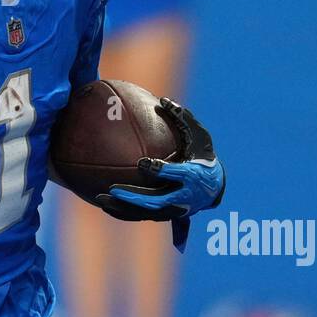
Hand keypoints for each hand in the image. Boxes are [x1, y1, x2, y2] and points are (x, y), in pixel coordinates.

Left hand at [95, 98, 224, 222]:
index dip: (160, 170)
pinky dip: (124, 212)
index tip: (141, 163)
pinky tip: (104, 205)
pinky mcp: (166, 215)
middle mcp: (184, 196)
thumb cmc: (202, 156)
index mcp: (193, 175)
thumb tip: (163, 100)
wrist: (214, 186)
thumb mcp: (199, 136)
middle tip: (112, 188)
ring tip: (101, 198)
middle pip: (156, 200)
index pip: (177, 174)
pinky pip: (142, 215)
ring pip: (146, 212)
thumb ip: (183, 119)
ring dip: (123, 208)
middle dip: (133, 197)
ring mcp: (174, 209)